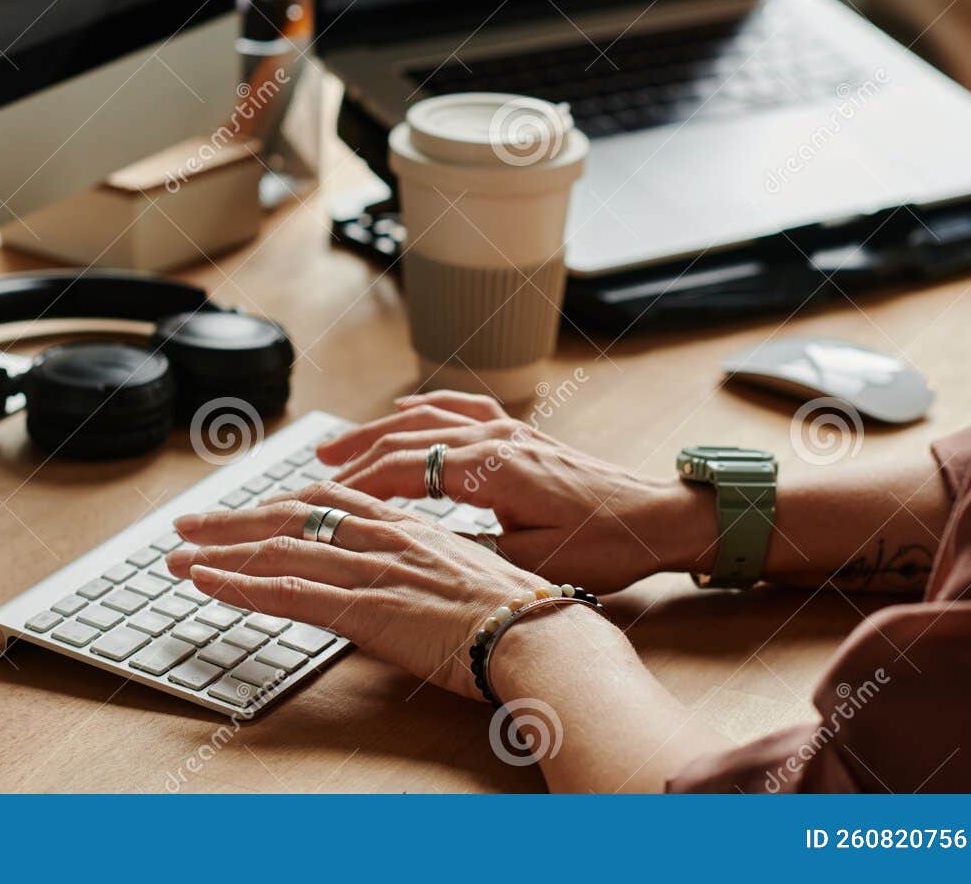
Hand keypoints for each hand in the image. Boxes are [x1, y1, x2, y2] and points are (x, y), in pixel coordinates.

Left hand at [168, 482, 547, 699]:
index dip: (278, 503)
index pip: (327, 502)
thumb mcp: (467, 578)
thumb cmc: (520, 616)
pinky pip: (288, 591)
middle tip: (187, 523)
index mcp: (409, 526)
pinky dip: (239, 584)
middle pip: (292, 514)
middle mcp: (385, 536)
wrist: (543, 636)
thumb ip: (424, 574)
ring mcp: (373, 569)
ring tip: (176, 554)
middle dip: (234, 518)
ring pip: (280, 548)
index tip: (244, 511)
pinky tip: (206, 582)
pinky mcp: (366, 607)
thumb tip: (404, 590)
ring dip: (221, 550)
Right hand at [316, 391, 715, 593]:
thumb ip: (472, 547)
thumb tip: (419, 548)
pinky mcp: (521, 433)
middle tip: (313, 469)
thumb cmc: (603, 546)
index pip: (405, 469)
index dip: (359, 485)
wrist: (657, 518)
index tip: (324, 500)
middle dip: (355, 452)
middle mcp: (495, 438)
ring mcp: (508, 430)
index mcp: (492, 469)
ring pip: (427, 419)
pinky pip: (462, 407)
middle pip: (407, 437)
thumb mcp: (530, 561)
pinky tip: (405, 409)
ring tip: (340, 446)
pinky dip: (426, 408)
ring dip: (380, 429)